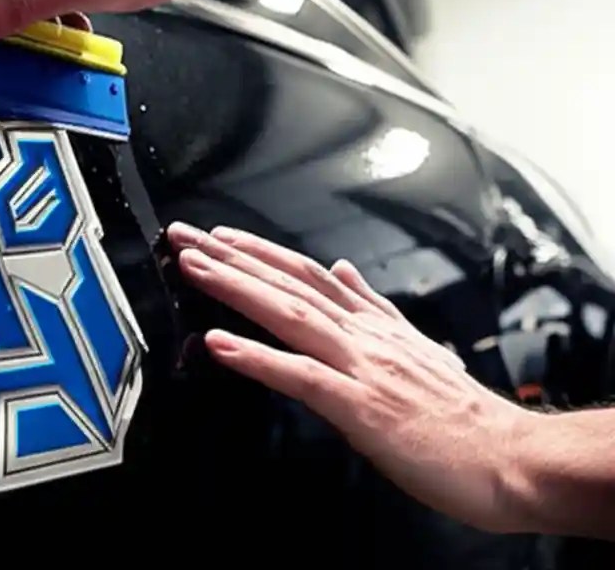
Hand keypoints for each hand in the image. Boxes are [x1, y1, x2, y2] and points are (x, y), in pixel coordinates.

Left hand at [168, 221, 538, 533]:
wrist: (512, 459)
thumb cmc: (464, 417)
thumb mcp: (417, 348)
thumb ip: (375, 310)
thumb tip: (343, 272)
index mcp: (373, 326)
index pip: (305, 274)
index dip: (257, 252)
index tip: (217, 236)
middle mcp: (363, 337)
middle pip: (286, 284)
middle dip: (230, 257)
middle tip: (181, 236)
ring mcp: (362, 367)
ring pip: (289, 315)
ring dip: (236, 288)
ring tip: (193, 268)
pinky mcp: (361, 407)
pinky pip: (301, 377)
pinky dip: (258, 358)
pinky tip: (220, 345)